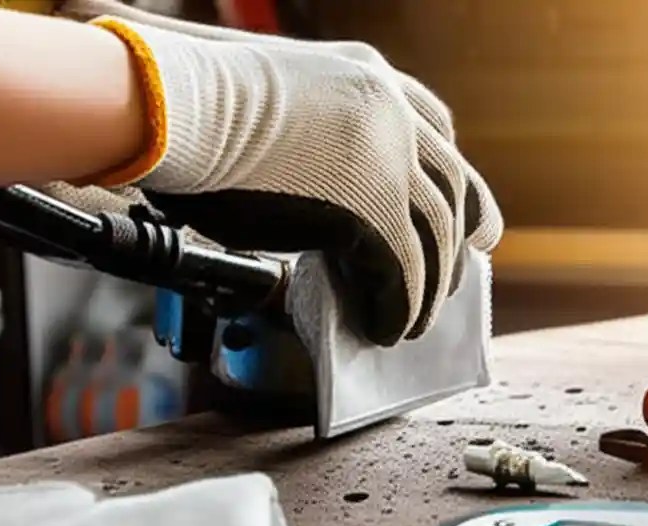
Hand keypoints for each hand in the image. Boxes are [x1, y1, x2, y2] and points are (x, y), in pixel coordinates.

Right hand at [65, 5, 501, 346]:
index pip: (436, 129)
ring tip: (416, 320)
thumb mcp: (277, 104)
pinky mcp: (373, 211)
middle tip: (459, 276)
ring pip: (434, 234)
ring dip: (429, 286)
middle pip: (448, 183)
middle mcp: (390, 111)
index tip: (469, 212)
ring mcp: (388, 159)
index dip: (455, 177)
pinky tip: (388, 327)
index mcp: (368, 76)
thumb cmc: (197, 107)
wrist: (178, 109)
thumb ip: (316, 138)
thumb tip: (318, 193)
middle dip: (459, 237)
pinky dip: (400, 306)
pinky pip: (403, 271)